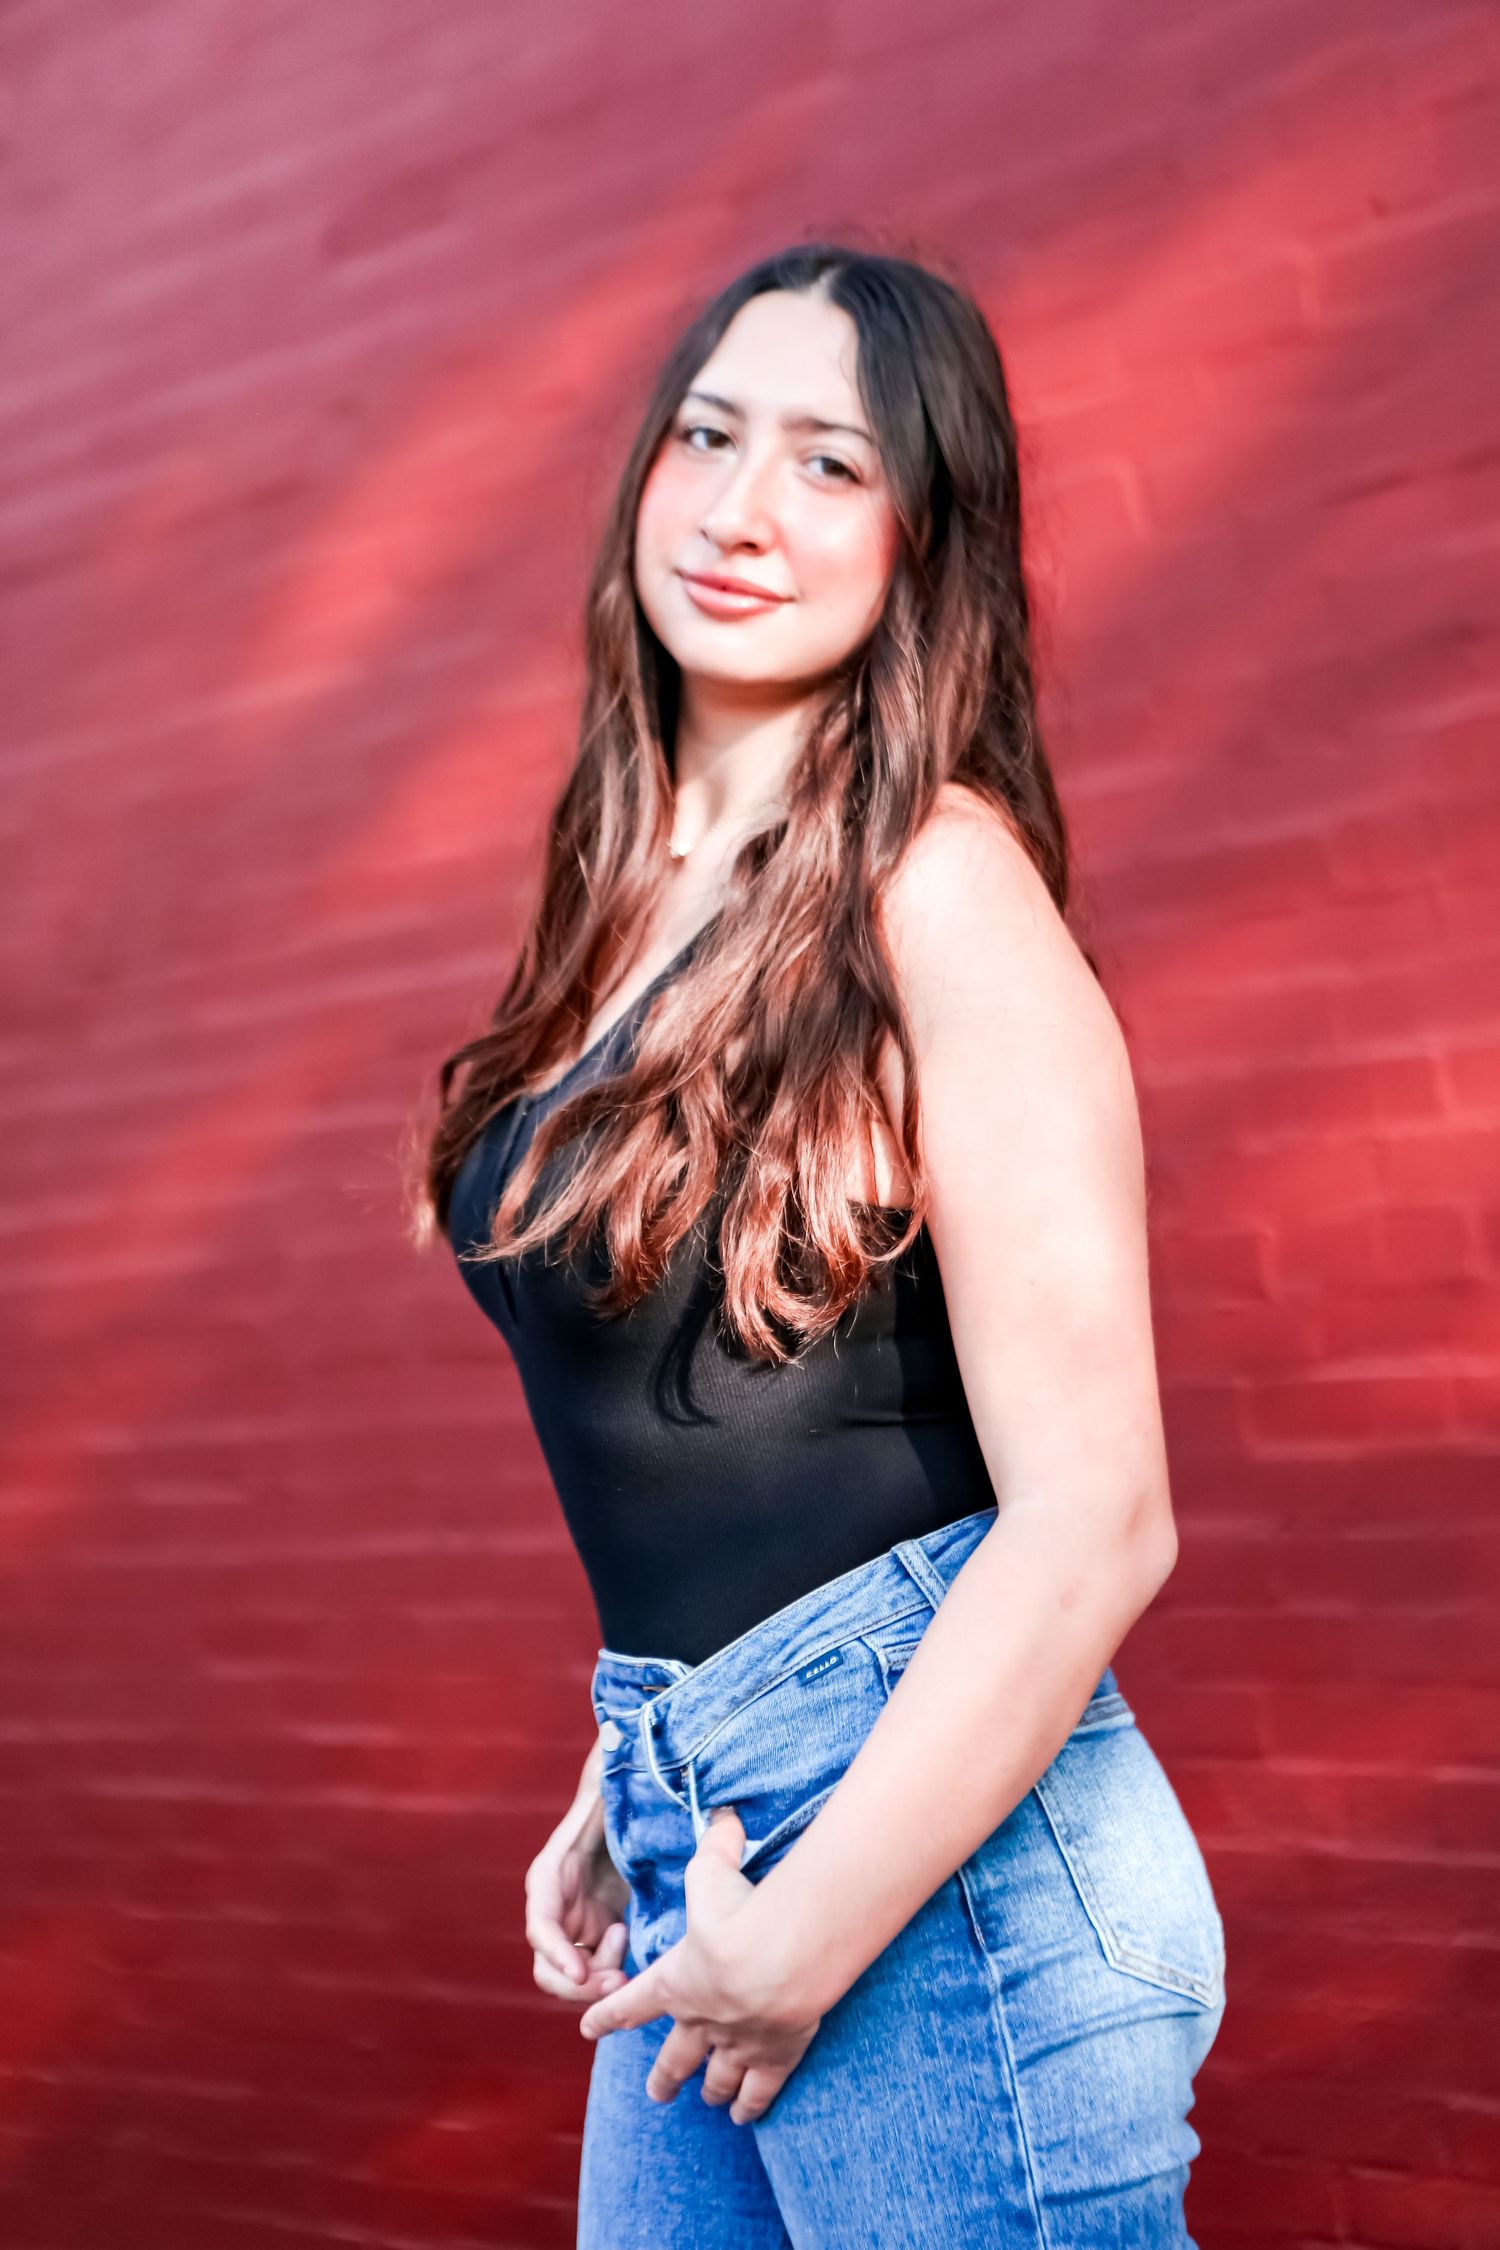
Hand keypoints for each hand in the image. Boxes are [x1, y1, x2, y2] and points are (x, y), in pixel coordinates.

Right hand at [525, 1787, 631, 2005]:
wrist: (630, 1803)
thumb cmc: (616, 1796)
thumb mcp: (606, 1797)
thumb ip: (602, 1789)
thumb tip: (609, 1759)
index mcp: (548, 1878)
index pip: (541, 1927)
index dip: (556, 1954)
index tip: (580, 1973)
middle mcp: (555, 1910)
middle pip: (549, 1969)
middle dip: (580, 1986)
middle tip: (619, 1982)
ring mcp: (577, 1926)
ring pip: (574, 1979)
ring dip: (600, 1981)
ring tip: (627, 1942)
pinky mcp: (600, 1933)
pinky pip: (601, 1969)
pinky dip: (616, 1970)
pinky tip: (632, 1940)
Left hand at [579, 1807, 822, 2125]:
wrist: (776, 1957)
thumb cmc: (737, 1911)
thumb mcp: (714, 1869)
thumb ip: (716, 1844)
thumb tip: (723, 1814)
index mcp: (674, 1980)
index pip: (632, 2002)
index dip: (608, 2013)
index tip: (588, 2027)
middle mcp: (700, 2019)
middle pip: (676, 2057)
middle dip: (665, 2075)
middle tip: (656, 2093)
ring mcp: (736, 2044)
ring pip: (718, 2077)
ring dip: (712, 2089)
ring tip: (709, 2099)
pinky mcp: (774, 2057)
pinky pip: (760, 2090)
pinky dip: (753, 2102)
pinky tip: (749, 2113)